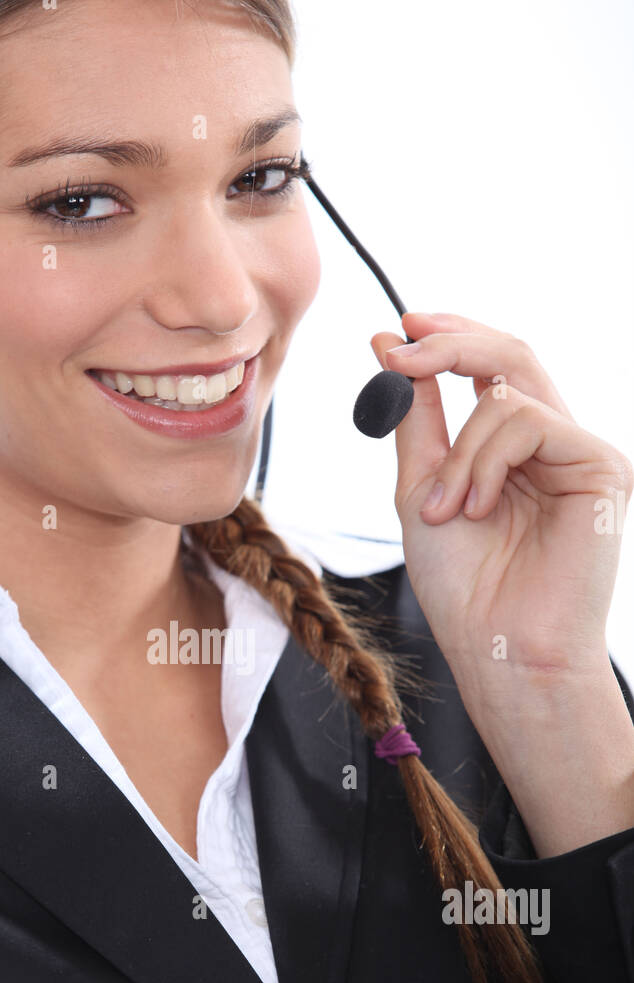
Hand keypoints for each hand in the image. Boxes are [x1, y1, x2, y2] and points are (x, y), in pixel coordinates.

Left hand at [370, 311, 631, 683]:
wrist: (499, 645)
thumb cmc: (463, 586)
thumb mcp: (421, 487)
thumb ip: (416, 419)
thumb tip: (390, 346)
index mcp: (512, 450)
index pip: (490, 369)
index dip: (448, 338)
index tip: (397, 329)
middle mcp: (551, 445)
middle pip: (511, 354)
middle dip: (449, 343)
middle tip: (403, 347)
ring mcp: (579, 453)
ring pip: (509, 391)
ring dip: (457, 448)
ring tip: (442, 509)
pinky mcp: (601, 466)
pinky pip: (529, 420)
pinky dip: (486, 460)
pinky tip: (478, 509)